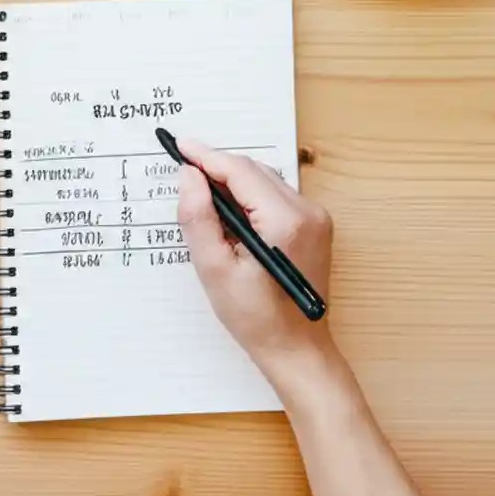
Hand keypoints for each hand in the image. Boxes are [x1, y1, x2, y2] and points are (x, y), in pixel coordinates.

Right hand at [175, 139, 335, 377]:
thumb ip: (199, 217)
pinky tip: (229, 216)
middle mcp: (307, 211)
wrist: (297, 349)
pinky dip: (249, 198)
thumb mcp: (215, 269)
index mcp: (284, 221)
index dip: (205, 157)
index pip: (239, 171)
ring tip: (202, 198)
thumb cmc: (256, 319)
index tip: (179, 146)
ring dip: (233, 184)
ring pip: (264, 182)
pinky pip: (275, 198)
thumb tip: (188, 176)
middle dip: (217, 169)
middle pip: (253, 172)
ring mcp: (315, 218)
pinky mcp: (315, 227)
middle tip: (183, 174)